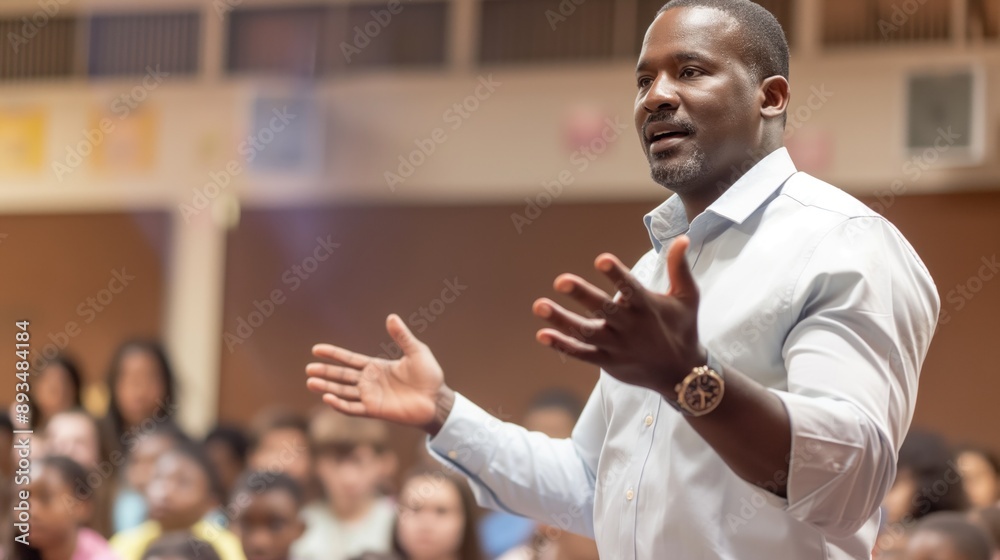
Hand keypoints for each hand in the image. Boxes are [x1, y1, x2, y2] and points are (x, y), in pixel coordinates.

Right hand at [305, 314, 454, 434]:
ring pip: (343, 392)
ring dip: (327, 388)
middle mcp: (370, 381)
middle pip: (342, 376)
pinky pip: (353, 408)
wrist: (437, 399)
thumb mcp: (416, 351)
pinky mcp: (375, 410)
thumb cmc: (429, 376)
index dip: (333, 354)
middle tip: (308, 369)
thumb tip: (391, 317)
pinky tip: (328, 398)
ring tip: (311, 382)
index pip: (349, 359)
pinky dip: (340, 404)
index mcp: (376, 366)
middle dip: (325, 372)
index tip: (316, 350)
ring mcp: (371, 396)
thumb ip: (402, 336)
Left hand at [532, 235, 705, 397]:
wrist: (682, 375)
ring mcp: (618, 346)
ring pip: (587, 332)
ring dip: (562, 320)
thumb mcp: (688, 297)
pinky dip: (563, 346)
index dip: (616, 274)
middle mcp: (631, 327)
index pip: (630, 288)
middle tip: (561, 280)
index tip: (601, 259)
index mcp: (648, 307)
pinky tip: (542, 334)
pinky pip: (582, 354)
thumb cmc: (683, 328)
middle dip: (583, 295)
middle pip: (604, 309)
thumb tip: (682, 238)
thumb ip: (679, 267)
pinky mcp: (608, 362)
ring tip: (539, 305)